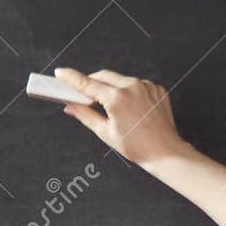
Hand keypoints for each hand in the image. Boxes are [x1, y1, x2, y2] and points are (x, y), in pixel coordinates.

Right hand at [54, 67, 189, 167]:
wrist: (165, 152)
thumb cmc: (137, 147)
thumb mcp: (105, 133)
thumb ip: (85, 115)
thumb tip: (70, 106)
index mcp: (117, 98)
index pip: (87, 84)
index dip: (71, 78)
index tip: (60, 73)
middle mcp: (132, 87)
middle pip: (103, 76)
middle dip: (92, 82)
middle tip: (84, 94)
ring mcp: (146, 86)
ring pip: (121, 79)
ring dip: (112, 88)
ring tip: (112, 107)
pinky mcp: (156, 88)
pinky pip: (137, 84)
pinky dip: (129, 92)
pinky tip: (131, 108)